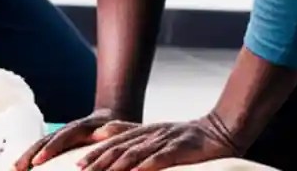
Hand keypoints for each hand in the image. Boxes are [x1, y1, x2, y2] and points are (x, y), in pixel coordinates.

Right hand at [14, 108, 138, 169]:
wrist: (115, 113)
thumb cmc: (120, 127)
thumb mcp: (119, 131)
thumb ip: (113, 135)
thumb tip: (110, 137)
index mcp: (82, 127)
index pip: (62, 137)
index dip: (49, 149)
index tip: (37, 162)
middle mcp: (68, 129)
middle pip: (45, 141)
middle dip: (29, 155)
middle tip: (15, 168)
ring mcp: (61, 134)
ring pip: (40, 144)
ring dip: (26, 156)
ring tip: (13, 169)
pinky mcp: (59, 140)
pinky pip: (42, 147)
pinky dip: (31, 157)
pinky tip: (22, 168)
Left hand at [72, 113, 241, 170]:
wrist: (219, 131)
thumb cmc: (184, 137)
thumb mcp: (152, 132)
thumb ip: (126, 130)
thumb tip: (99, 132)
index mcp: (142, 132)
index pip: (113, 144)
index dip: (95, 154)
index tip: (78, 165)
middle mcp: (150, 134)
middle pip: (120, 148)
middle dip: (100, 161)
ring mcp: (165, 140)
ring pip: (136, 153)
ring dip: (118, 164)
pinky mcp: (181, 148)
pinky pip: (162, 157)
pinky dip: (149, 164)